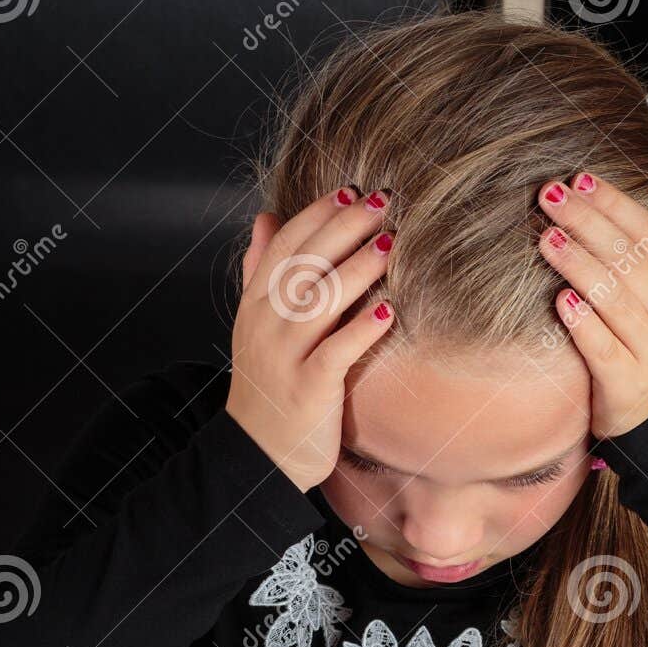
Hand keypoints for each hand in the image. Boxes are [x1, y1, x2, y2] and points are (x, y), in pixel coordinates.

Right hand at [226, 187, 395, 491]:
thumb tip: (265, 216)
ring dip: (359, 269)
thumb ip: (262, 271)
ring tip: (391, 243)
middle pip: (306, 263)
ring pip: (321, 300)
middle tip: (384, 202)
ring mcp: (285, 356)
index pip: (286, 244)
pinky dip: (363, 329)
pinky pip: (337, 351)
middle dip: (345, 228)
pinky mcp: (308, 389)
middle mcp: (266, 324)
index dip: (318, 214)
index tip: (353, 190)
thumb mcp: (257, 326)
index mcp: (255, 304)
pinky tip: (390, 310)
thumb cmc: (271, 388)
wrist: (260, 455)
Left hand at [535, 174, 647, 440]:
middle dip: (588, 222)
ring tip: (548, 238)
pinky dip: (583, 323)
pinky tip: (561, 299)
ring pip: (613, 298)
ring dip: (579, 265)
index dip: (616, 204)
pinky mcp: (625, 382)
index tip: (582, 179)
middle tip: (552, 196)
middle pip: (627, 259)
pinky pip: (602, 347)